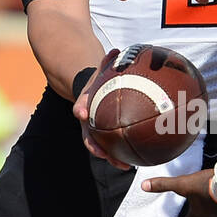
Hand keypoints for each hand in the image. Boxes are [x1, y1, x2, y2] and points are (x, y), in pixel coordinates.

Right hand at [72, 51, 131, 169]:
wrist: (92, 91)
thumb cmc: (100, 80)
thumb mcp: (101, 70)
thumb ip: (107, 62)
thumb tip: (115, 51)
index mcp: (84, 105)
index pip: (79, 107)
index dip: (80, 110)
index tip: (82, 114)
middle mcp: (87, 121)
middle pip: (88, 136)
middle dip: (95, 146)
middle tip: (102, 154)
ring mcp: (95, 131)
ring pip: (101, 147)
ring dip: (111, 157)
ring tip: (125, 165)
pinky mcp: (105, 137)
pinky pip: (112, 147)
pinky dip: (122, 155)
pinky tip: (136, 161)